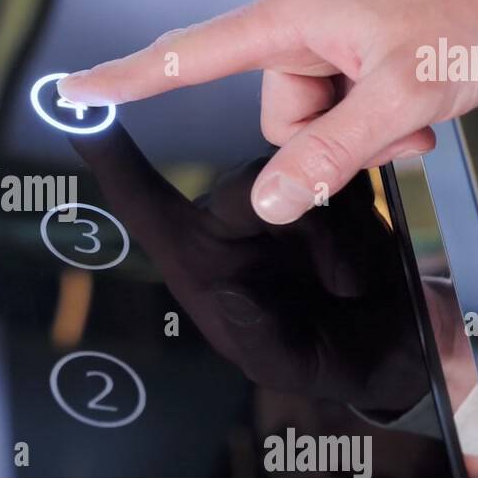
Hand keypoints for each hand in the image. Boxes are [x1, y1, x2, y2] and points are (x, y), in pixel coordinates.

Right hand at [58, 0, 477, 223]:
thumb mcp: (403, 94)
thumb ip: (330, 154)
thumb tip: (271, 200)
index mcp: (291, 17)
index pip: (186, 55)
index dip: (125, 77)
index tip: (75, 88)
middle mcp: (299, 12)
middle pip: (276, 110)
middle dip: (330, 136)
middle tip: (393, 126)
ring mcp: (329, 14)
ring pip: (314, 105)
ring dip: (361, 123)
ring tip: (416, 108)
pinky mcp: (356, 20)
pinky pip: (340, 82)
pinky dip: (372, 103)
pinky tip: (415, 96)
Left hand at [66, 122, 435, 412]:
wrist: (396, 343)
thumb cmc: (322, 357)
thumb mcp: (285, 362)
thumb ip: (254, 334)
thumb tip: (230, 293)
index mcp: (199, 258)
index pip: (145, 205)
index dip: (112, 161)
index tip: (80, 115)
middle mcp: (232, 220)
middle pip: (241, 180)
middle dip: (284, 212)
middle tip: (336, 282)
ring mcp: (283, 197)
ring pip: (301, 175)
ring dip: (337, 235)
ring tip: (350, 290)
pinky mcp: (332, 185)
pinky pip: (346, 177)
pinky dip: (360, 224)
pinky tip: (366, 270)